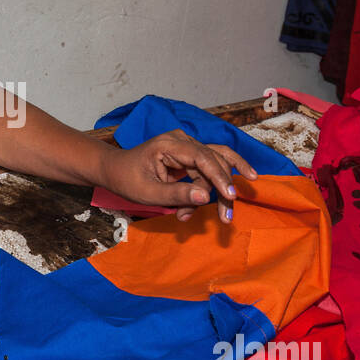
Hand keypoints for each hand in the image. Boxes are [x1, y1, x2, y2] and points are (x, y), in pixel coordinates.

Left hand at [100, 131, 258, 223]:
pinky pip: (209, 169)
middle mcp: (182, 140)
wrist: (114, 170)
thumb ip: (176, 195)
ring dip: (219, 191)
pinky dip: (214, 186)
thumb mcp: (148, 193)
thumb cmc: (126, 179)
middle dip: (221, 191)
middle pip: (214, 162)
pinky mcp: (189, 156)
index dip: (219, 177)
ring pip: (215, 166)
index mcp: (169, 144)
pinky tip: (245, 181)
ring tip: (223, 216)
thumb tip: (205, 197)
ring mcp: (187, 146)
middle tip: (224, 218)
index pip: (203, 158)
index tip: (230, 196)